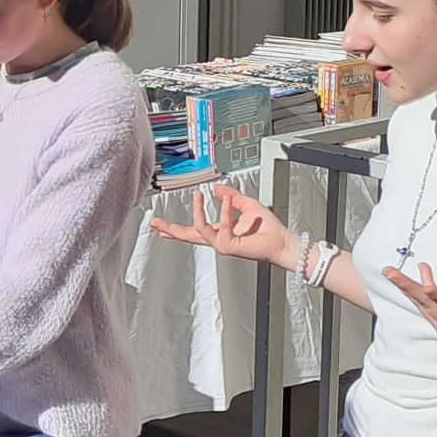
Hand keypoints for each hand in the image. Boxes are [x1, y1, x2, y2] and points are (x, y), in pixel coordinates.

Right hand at [147, 183, 301, 269]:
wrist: (281, 241)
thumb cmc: (267, 228)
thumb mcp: (246, 205)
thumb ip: (231, 197)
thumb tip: (216, 190)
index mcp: (220, 232)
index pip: (194, 230)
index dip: (176, 229)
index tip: (160, 227)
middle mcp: (218, 240)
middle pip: (188, 236)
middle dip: (170, 230)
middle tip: (155, 223)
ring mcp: (222, 244)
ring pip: (200, 229)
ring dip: (197, 211)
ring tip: (197, 196)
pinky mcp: (230, 245)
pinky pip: (221, 225)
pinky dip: (223, 210)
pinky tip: (222, 199)